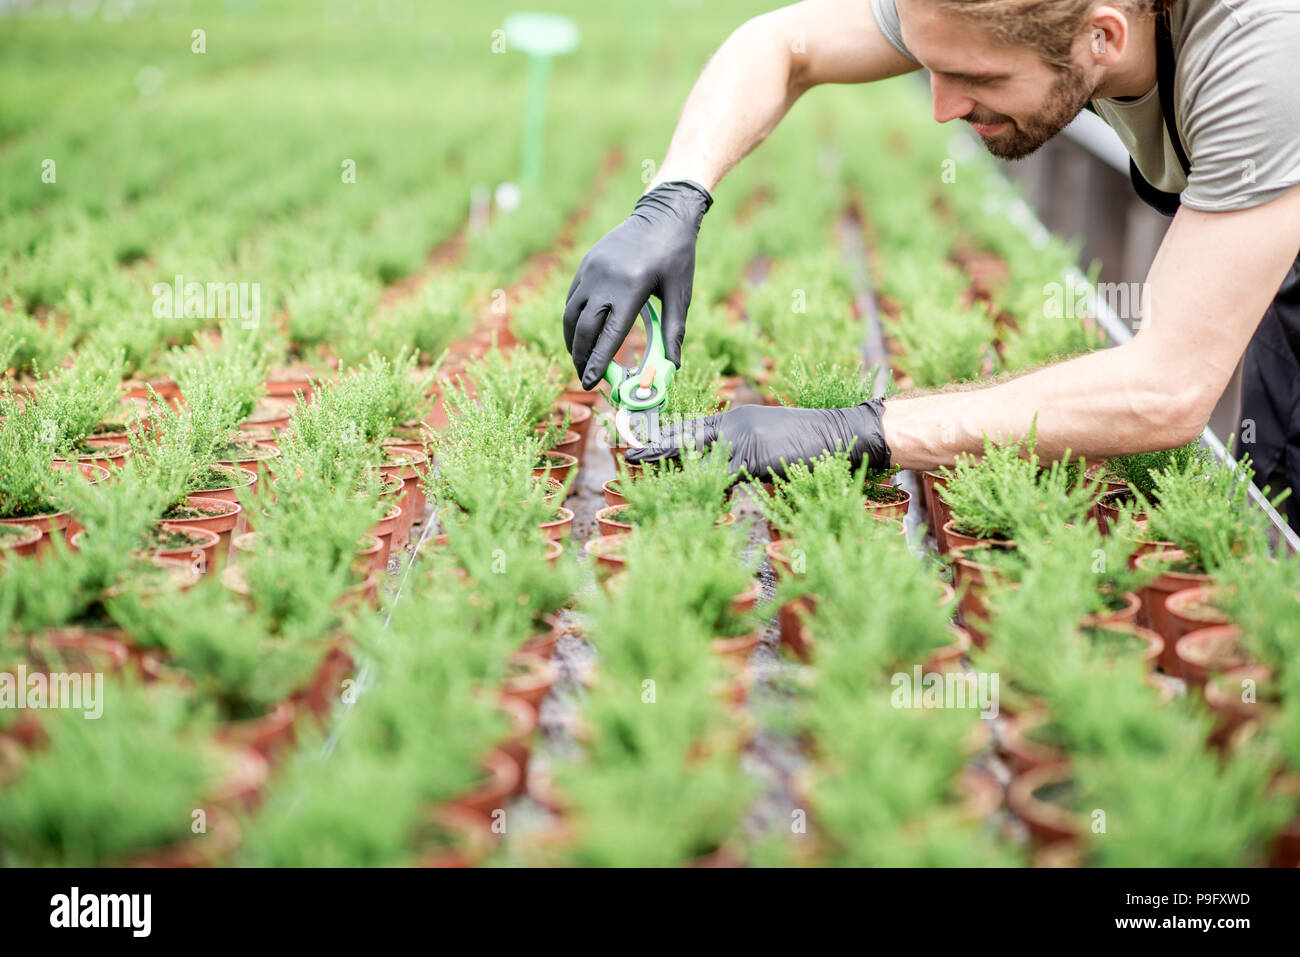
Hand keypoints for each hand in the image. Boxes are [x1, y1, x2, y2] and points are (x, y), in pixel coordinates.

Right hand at [563, 180, 712, 389]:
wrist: (662, 214)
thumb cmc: (676, 256)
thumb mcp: (680, 293)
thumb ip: (674, 331)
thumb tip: (673, 366)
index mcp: (631, 288)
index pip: (609, 335)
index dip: (598, 362)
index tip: (590, 382)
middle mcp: (605, 279)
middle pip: (584, 328)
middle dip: (581, 357)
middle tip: (584, 377)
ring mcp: (591, 270)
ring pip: (571, 315)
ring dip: (572, 341)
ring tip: (578, 359)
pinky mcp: (585, 264)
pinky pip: (572, 298)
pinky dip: (572, 320)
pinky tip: (579, 334)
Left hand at [625, 400, 890, 480]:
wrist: (843, 434)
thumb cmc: (813, 442)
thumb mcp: (772, 441)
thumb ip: (746, 452)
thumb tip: (727, 470)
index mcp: (738, 418)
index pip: (693, 424)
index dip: (666, 432)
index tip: (642, 437)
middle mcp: (735, 423)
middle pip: (685, 434)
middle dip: (656, 443)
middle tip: (627, 450)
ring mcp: (743, 440)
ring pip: (695, 453)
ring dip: (665, 460)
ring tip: (636, 463)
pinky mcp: (753, 459)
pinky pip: (718, 474)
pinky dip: (696, 482)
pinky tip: (676, 486)